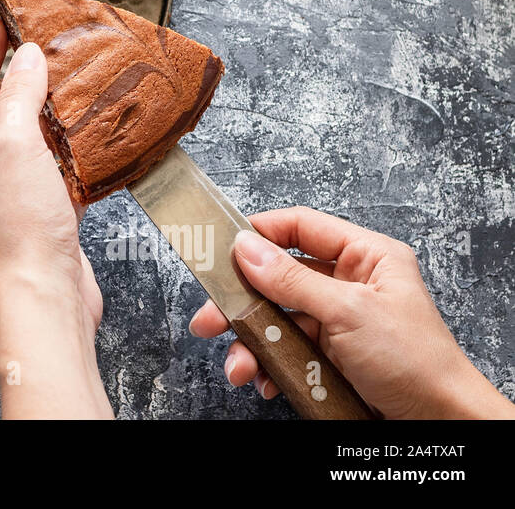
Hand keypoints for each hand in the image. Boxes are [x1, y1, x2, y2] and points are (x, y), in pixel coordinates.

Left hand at [0, 15, 110, 418]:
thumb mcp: (16, 151)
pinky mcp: (32, 226)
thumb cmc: (20, 236)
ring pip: (16, 150)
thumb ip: (19, 100)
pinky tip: (75, 129)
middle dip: (8, 86)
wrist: (50, 303)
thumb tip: (26, 60)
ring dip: (36, 116)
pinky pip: (41, 176)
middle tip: (25, 42)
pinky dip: (57, 152)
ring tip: (53, 76)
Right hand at [190, 207, 514, 419]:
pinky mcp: (328, 352)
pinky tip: (264, 379)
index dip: (259, 233)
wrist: (440, 422)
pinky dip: (268, 364)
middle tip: (210, 317)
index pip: (300, 227)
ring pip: (277, 317)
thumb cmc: (415, 362)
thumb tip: (246, 247)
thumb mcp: (349, 313)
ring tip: (239, 366)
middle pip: (278, 276)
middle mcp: (348, 282)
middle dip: (242, 300)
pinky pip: (285, 348)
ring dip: (251, 341)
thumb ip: (293, 280)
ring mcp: (337, 319)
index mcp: (365, 256)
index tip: (219, 248)